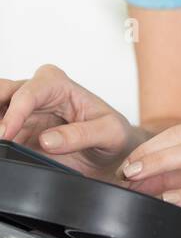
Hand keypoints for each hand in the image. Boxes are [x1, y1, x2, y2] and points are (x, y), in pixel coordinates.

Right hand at [0, 63, 142, 180]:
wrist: (112, 153)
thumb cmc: (113, 133)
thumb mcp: (110, 132)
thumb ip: (81, 134)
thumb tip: (47, 140)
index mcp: (58, 84)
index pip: (29, 93)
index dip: (15, 113)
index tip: (6, 133)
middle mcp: (36, 94)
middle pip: (3, 93)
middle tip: (0, 136)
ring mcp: (23, 113)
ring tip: (2, 145)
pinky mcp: (18, 133)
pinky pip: (2, 132)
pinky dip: (1, 141)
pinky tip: (3, 150)